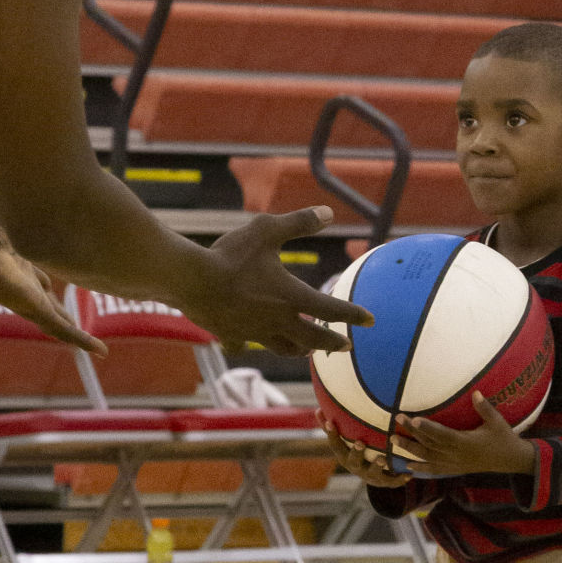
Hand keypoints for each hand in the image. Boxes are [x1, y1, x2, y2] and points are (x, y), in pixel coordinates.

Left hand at [0, 186, 105, 354]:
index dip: (46, 277)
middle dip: (63, 311)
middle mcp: (23, 287)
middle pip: (48, 303)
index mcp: (15, 265)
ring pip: (58, 323)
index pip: (36, 276)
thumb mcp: (0, 201)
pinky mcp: (37, 312)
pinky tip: (99, 351)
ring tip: (96, 348)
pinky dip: (82, 341)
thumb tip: (12, 163)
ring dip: (77, 334)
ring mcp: (30, 302)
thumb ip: (10, 187)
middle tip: (77, 320)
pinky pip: (63, 330)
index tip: (57, 278)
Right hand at [191, 208, 373, 355]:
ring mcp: (254, 331)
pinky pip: (249, 344)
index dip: (353, 315)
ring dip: (300, 349)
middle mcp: (277, 320)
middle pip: (312, 339)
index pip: (331, 310)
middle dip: (331, 343)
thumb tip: (328, 213)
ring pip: (284, 348)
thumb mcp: (267, 230)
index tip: (370, 320)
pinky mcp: (233, 336)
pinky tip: (253, 340)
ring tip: (306, 349)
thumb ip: (299, 222)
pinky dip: (257, 343)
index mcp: (291, 296)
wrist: (191, 280)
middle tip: (346, 346)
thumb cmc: (231, 254)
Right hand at [317, 414, 414, 486]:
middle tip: (359, 443)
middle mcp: (356, 467)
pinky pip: (392, 482)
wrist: (374, 478)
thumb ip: (332, 428)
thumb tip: (318, 409)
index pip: (335, 446)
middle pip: (353, 461)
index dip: (332, 435)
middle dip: (356, 453)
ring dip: (377, 466)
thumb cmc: (357, 453)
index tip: (330, 422)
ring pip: (372, 473)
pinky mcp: (383, 482)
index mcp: (344, 456)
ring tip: (383, 459)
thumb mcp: (345, 442)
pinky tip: (408, 475)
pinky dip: (399, 479)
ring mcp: (369, 476)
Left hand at [393, 392, 536, 477]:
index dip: (427, 428)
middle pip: (429, 444)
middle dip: (411, 433)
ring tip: (392, 441)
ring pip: (427, 457)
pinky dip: (421, 468)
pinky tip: (408, 467)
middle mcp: (456, 455)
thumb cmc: (503, 438)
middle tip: (397, 420)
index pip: (442, 434)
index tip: (413, 420)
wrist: (511, 461)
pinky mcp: (455, 469)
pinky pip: (435, 470)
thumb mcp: (497, 422)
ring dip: (409, 449)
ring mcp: (454, 464)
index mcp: (465, 442)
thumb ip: (484, 408)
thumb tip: (475, 392)